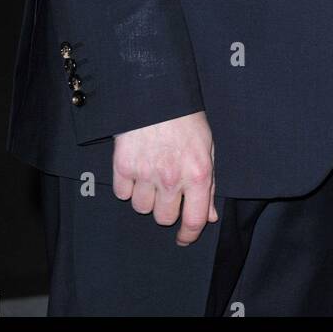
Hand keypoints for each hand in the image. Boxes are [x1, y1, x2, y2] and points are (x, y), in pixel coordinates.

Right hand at [112, 110, 217, 245]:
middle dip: (166, 209)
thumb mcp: (207, 148)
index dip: (189, 235)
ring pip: (141, 208)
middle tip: (166, 190)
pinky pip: (122, 193)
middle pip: (163, 218)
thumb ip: (208, 185)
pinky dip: (127, 185)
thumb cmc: (185, 119)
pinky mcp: (123, 166)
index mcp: (197, 174)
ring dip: (145, 197)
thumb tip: (209, 216)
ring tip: (150, 174)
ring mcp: (146, 173)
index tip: (183, 238)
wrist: (156, 93)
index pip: (194, 220)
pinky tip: (135, 168)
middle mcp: (172, 178)